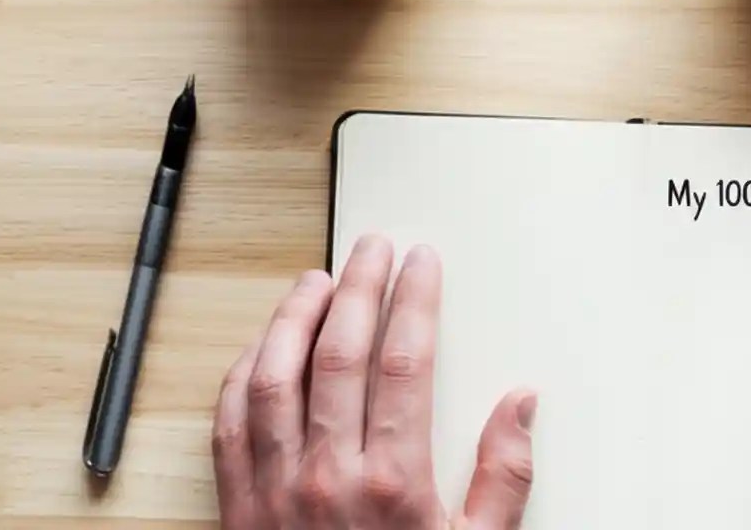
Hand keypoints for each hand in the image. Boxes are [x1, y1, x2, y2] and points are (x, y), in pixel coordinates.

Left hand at [213, 236, 536, 529]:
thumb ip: (505, 476)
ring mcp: (274, 488)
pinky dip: (242, 373)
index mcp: (393, 481)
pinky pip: (229, 422)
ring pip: (273, 374)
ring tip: (317, 280)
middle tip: (374, 246)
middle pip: (339, 350)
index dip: (414, 298)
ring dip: (294, 317)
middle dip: (360, 285)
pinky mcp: (237, 508)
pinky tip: (261, 348)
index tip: (422, 263)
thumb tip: (522, 404)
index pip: (404, 358)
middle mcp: (327, 474)